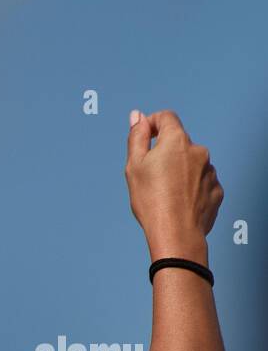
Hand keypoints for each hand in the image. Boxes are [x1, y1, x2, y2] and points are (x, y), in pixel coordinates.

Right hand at [125, 110, 222, 263]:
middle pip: (179, 144)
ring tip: (166, 196)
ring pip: (191, 164)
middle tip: (151, 178)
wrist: (176, 234)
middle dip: (165, 154)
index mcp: (176, 141)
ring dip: (179, 173)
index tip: (145, 137)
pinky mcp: (216, 190)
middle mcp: (198, 151)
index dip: (153, 123)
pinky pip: (201, 183)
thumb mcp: (134, 167)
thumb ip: (137, 137)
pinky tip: (179, 204)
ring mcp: (210, 170)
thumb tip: (137, 116)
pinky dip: (190, 189)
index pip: (166, 117)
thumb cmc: (151, 200)